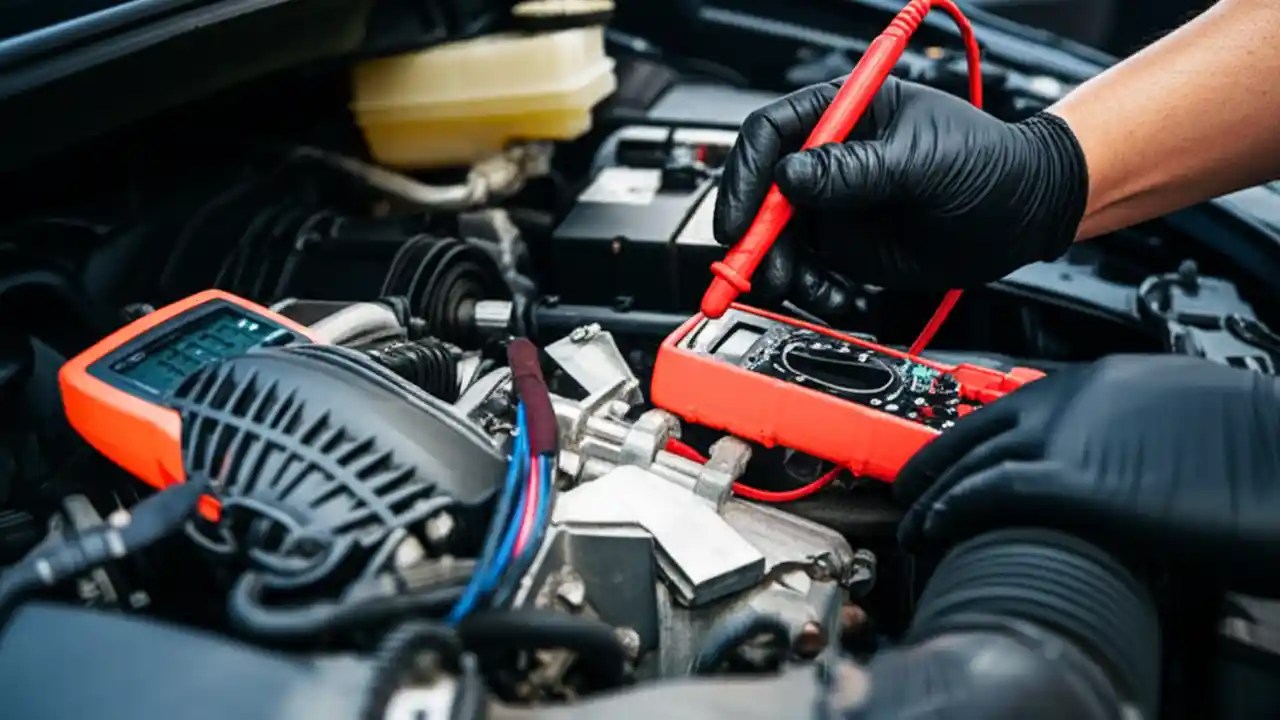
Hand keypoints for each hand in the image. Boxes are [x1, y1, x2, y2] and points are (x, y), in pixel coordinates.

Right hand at [713, 77, 1088, 312]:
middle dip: (754, 233)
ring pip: (778, 237)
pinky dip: (809, 289)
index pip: (772, 133)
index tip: (742, 217)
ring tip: (802, 288)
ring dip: (780, 267)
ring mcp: (833, 204)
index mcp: (844, 113)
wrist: (1023, 216)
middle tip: (753, 267)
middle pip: (762, 191)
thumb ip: (856, 170)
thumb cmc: (988, 165)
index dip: (747, 175)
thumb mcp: (922, 161)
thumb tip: (791, 177)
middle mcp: (829, 158)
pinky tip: (835, 297)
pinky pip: (806, 269)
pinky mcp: (844, 246)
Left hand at [895, 355, 1279, 595]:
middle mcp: (1078, 395)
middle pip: (976, 424)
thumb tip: (1109, 468)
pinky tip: (935, 529)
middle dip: (934, 461)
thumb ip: (1128, 436)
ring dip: (932, 495)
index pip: (1015, 403)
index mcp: (1106, 378)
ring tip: (913, 524)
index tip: (956, 462)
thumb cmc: (1260, 456)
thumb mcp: (1179, 424)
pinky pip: (989, 490)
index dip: (975, 437)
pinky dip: (952, 510)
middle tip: (913, 488)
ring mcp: (1072, 434)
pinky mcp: (1075, 480)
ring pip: (971, 457)